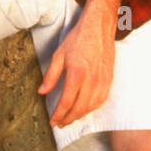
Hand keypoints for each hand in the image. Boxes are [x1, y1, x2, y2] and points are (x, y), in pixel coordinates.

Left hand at [37, 8, 115, 128]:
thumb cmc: (78, 39)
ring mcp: (102, 81)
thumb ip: (51, 76)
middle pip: (79, 108)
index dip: (58, 114)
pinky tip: (84, 109)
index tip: (53, 121)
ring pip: (91, 107)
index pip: (66, 102)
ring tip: (70, 118)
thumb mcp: (59, 55)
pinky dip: (92, 108)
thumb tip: (42, 92)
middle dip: (68, 119)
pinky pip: (101, 100)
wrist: (99, 27)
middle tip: (60, 123)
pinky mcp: (109, 80)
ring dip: (79, 116)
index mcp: (77, 74)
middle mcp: (92, 80)